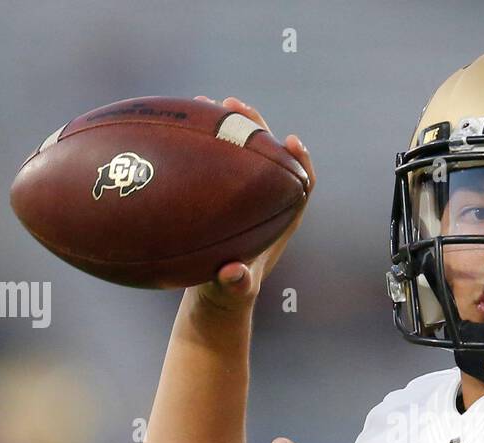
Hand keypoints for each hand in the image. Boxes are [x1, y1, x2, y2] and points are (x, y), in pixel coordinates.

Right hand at [187, 96, 315, 315]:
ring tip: (208, 102)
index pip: (302, 185)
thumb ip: (236, 285)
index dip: (301, 162)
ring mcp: (243, 197)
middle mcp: (266, 203)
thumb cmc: (228, 295)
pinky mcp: (220, 195)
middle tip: (237, 106)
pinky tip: (180, 125)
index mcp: (281, 222)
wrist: (213, 299)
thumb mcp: (231, 293)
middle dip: (258, 129)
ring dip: (229, 126)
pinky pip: (216, 163)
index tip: (292, 140)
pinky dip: (204, 143)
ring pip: (243, 154)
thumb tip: (233, 273)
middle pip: (271, 157)